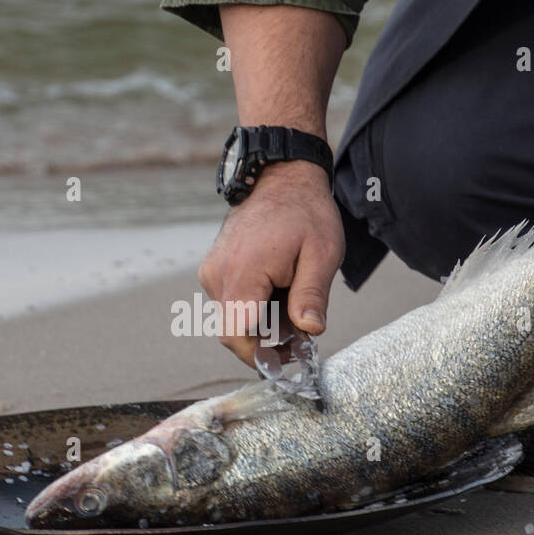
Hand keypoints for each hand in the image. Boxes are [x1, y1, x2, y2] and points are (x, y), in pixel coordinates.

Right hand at [197, 160, 344, 365]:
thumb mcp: (321, 254)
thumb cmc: (305, 212)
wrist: (281, 176)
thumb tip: (311, 330)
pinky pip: (231, 301)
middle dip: (268, 341)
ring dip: (263, 324)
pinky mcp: (214, 268)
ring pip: (233, 318)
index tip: (289, 359)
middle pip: (235, 332)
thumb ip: (312, 295)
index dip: (260, 356)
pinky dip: (255, 307)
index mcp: (243, 274)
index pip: (236, 336)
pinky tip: (279, 292)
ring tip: (294, 304)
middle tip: (303, 334)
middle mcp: (218, 275)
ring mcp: (212, 271)